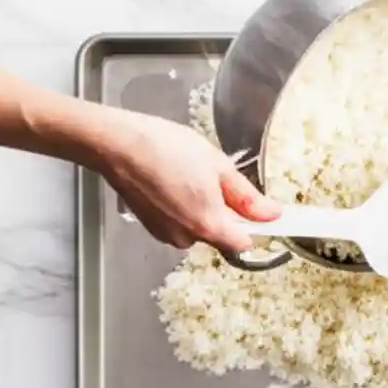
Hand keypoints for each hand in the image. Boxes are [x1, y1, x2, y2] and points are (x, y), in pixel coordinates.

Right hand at [96, 108, 281, 252]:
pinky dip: (182, 206)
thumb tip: (271, 214)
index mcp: (208, 226)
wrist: (117, 145)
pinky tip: (174, 181)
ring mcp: (166, 234)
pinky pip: (179, 222)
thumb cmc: (165, 149)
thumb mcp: (218, 166)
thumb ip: (248, 197)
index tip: (261, 211)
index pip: (244, 243)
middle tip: (216, 179)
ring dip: (203, 207)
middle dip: (226, 211)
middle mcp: (186, 238)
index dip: (255, 226)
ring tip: (190, 175)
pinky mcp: (151, 226)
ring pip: (199, 227)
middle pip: (221, 235)